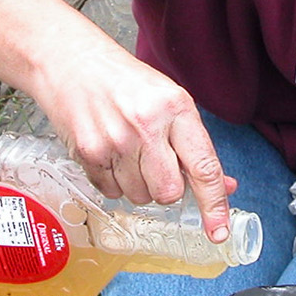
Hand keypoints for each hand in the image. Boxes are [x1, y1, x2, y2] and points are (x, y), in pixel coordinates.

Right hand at [0, 0, 238, 243]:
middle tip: (155, 163)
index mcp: (176, 108)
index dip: (214, 204)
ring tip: (127, 150)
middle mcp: (147, 126)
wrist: (70, 62)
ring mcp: (114, 141)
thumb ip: (195, 146)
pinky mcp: (88, 153)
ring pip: (139, 197)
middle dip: (165, 189)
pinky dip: (114, 181)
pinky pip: (112, 192)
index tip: (219, 233)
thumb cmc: (125, 83)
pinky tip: (108, 151)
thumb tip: (225, 187)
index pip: (203, 166)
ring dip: (138, 185)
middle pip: (169, 193)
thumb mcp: (169, 102)